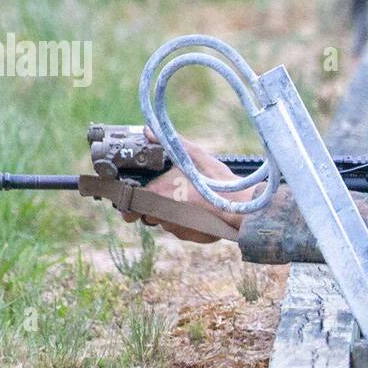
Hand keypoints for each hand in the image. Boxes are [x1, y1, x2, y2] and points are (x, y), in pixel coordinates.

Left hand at [120, 128, 253, 243]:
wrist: (239, 207)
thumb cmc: (215, 182)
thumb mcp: (192, 156)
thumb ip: (167, 142)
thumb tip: (148, 130)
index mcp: (157, 193)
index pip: (129, 203)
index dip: (129, 201)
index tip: (131, 198)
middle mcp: (160, 214)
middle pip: (146, 212)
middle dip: (153, 204)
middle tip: (169, 194)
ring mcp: (173, 227)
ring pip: (163, 220)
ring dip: (170, 213)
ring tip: (187, 201)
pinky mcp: (186, 236)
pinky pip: (179, 229)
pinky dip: (184, 222)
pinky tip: (197, 212)